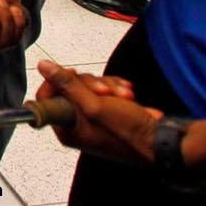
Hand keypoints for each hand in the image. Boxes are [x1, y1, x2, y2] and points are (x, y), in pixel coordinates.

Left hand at [36, 60, 156, 164]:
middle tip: (107, 92)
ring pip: (89, 86)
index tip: (73, 74)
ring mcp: (93, 118)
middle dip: (92, 84)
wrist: (161, 140)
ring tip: (126, 96)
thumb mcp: (94, 105)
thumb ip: (67, 85)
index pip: (45, 97)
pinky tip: (130, 96)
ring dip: (109, 86)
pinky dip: (117, 89)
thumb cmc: (129, 131)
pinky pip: (105, 90)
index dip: (58, 81)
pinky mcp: (108, 112)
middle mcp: (77, 124)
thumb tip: (43, 66)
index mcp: (66, 129)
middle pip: (69, 88)